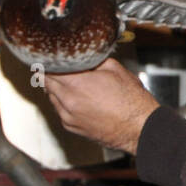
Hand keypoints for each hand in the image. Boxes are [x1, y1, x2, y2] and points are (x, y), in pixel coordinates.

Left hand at [43, 58, 158, 154]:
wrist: (139, 128)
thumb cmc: (132, 101)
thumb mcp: (115, 69)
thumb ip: (93, 61)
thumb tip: (83, 56)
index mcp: (77, 84)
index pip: (48, 69)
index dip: (48, 61)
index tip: (50, 57)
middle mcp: (68, 101)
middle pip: (46, 82)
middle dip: (50, 74)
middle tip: (56, 67)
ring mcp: (68, 116)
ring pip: (51, 97)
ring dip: (56, 89)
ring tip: (69, 83)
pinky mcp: (71, 127)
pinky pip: (59, 111)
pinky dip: (63, 103)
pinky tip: (77, 99)